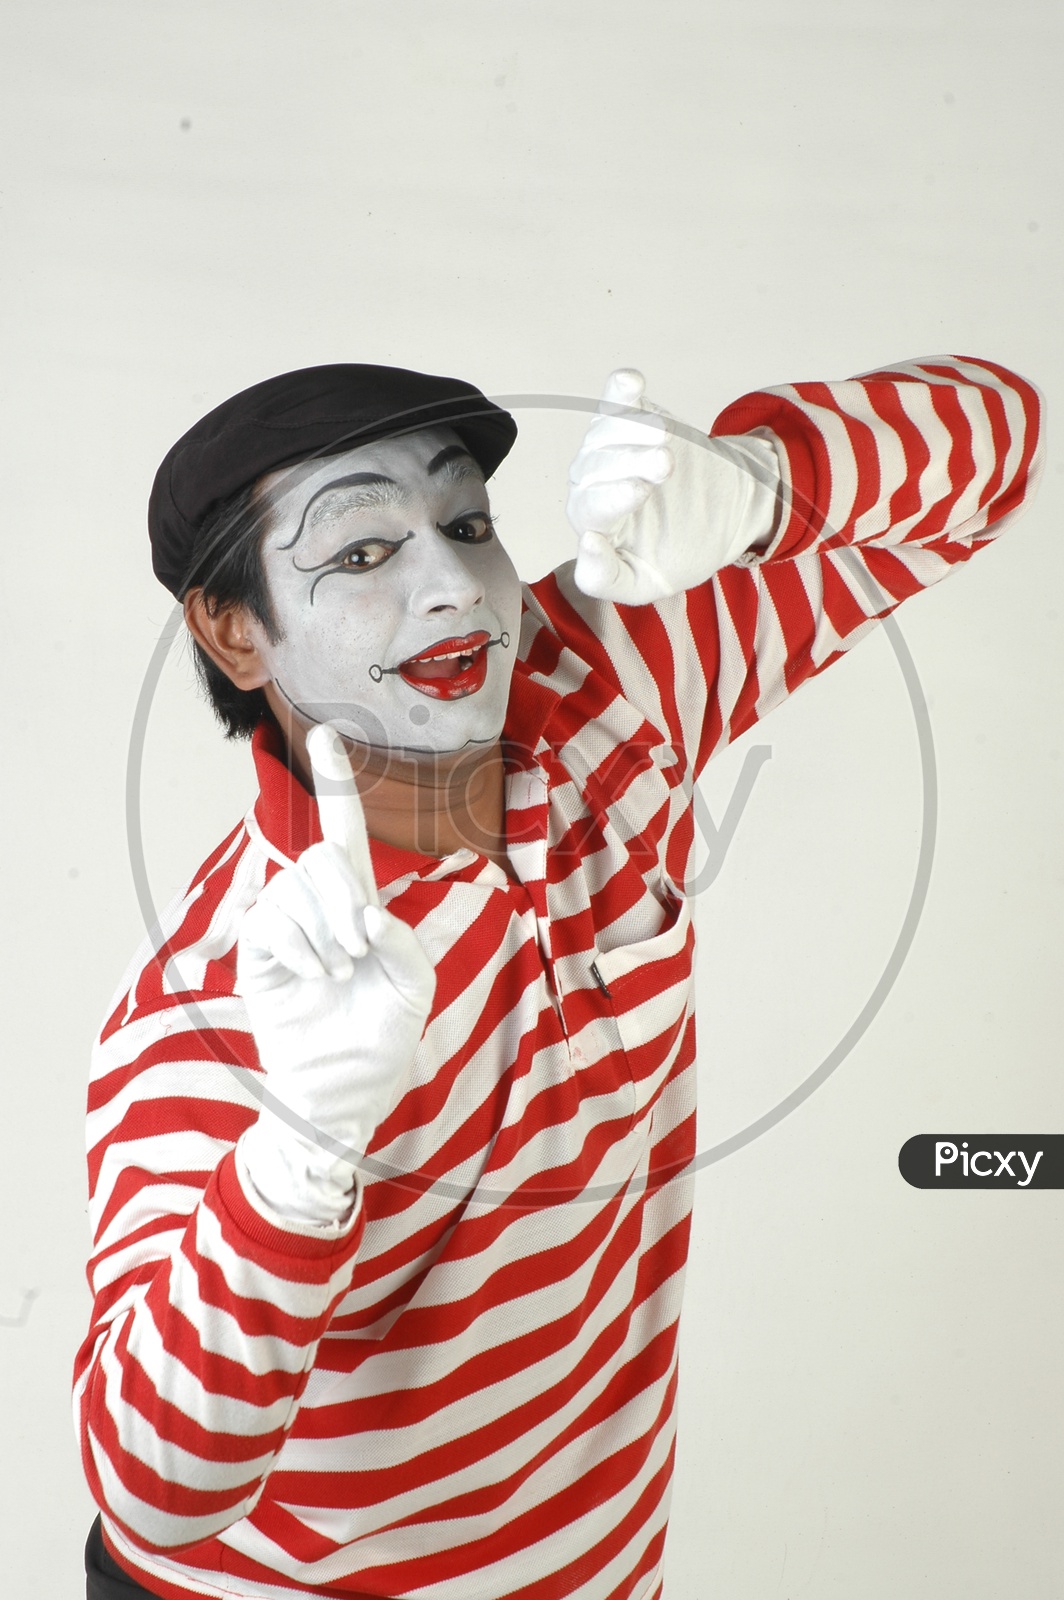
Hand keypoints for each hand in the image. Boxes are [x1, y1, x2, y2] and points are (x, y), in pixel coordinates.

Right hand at [236, 724, 435, 1220]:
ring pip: (300, 890)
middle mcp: (316, 907)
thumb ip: (405, 943)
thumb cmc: (382, 1040)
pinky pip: (273, 923)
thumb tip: (367, 915)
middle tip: (360, 948)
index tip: (328, 733)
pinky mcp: (257, 954)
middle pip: (324, 858)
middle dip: (347, 898)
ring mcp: (283, 928)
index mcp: (357, 904)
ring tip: (340, 976)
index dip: (335, 783)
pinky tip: (318, 977)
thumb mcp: (415, 988)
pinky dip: (303, 947)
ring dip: (328, 933)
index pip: (343, 832)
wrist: (343, 1093)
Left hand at [566, 369, 781, 602]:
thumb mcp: (645, 583)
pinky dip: (621, 390)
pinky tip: (630, 381)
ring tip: (664, 435)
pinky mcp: (629, 419)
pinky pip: (616, 402)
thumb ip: (608, 578)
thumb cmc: (677, 551)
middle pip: (597, 467)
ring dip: (632, 430)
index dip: (611, 500)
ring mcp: (608, 447)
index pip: (590, 511)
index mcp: (593, 523)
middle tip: (665, 464)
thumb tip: (587, 545)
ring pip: (606, 433)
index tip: (639, 492)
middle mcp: (593, 481)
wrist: (722, 512)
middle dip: (630, 462)